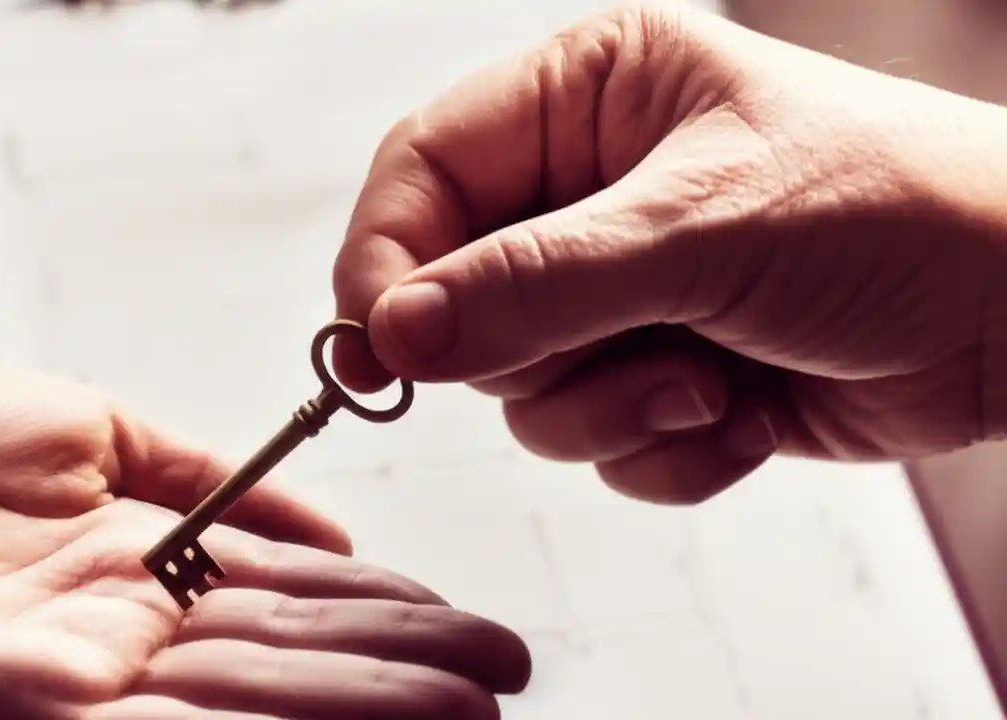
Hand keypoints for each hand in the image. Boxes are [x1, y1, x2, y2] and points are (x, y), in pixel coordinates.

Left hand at [0, 357, 528, 718]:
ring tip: (466, 712)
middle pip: (288, 663)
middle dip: (402, 672)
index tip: (471, 625)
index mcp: (149, 582)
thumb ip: (209, 477)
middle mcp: (131, 647)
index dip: (386, 617)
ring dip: (360, 709)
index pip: (292, 603)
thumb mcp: (99, 434)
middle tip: (508, 683)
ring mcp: (80, 688)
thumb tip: (327, 526)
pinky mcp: (20, 713)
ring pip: (247, 704)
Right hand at [331, 5, 1006, 503]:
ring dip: (609, 405)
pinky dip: (660, 447)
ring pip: (520, 384)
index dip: (388, 259)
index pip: (423, 172)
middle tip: (627, 341)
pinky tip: (742, 411)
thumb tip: (391, 333)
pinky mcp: (655, 368)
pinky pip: (591, 437)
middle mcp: (588, 190)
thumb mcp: (698, 230)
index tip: (384, 344)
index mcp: (586, 98)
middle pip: (458, 294)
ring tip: (706, 379)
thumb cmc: (894, 212)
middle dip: (538, 348)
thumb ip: (532, 285)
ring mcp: (620, 286)